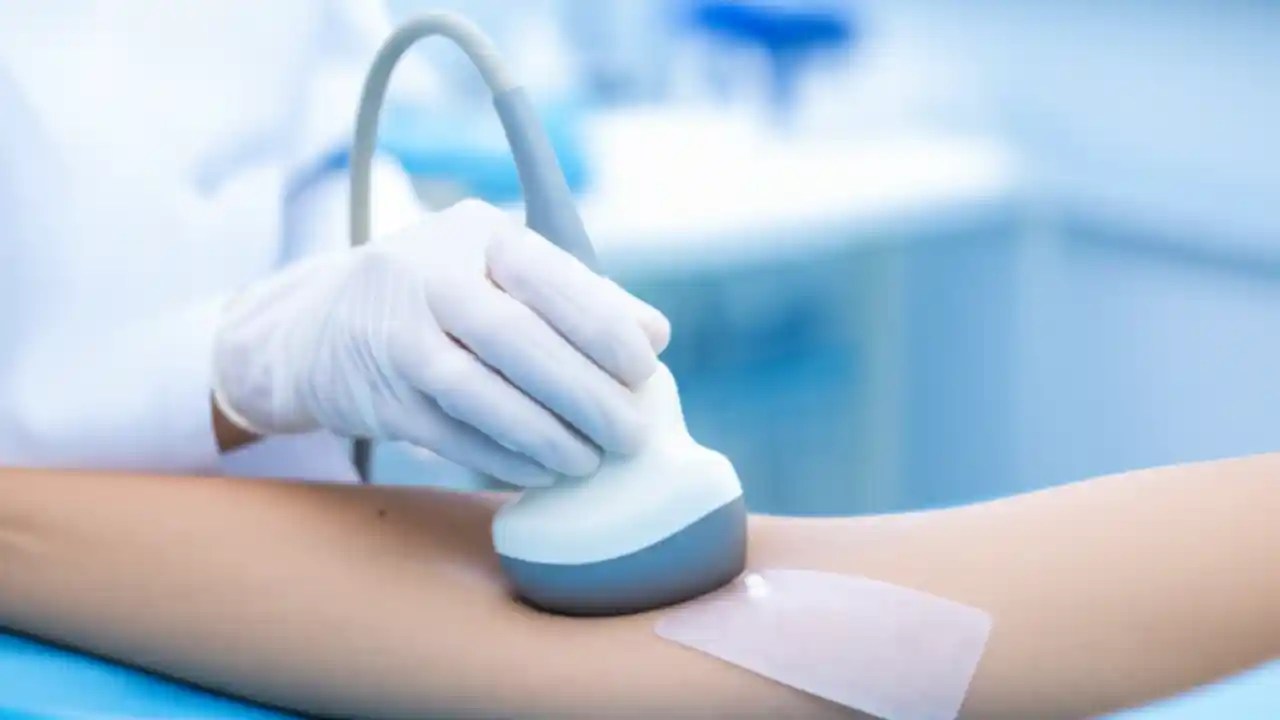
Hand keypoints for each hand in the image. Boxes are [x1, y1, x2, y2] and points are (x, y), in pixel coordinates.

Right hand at [213, 200, 669, 485]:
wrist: (315, 327)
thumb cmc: (438, 297)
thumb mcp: (498, 271)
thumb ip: (578, 295)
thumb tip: (654, 334)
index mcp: (474, 233)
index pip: (549, 276)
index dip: (603, 326)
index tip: (644, 370)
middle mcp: (427, 275)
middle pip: (517, 339)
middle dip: (585, 394)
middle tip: (632, 435)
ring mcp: (395, 335)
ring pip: (480, 392)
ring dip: (547, 435)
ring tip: (591, 461)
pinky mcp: (377, 394)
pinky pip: (450, 433)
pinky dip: (504, 456)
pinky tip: (543, 470)